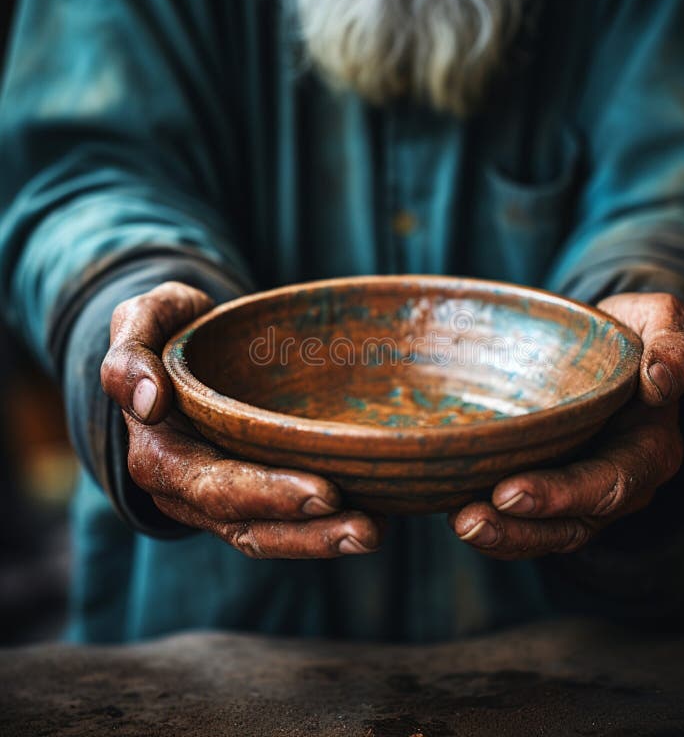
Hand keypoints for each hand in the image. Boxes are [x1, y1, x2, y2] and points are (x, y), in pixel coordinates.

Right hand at [100, 281, 381, 557]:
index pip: (212, 486)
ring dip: (323, 541)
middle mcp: (187, 489)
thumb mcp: (141, 320)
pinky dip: (324, 525)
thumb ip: (130, 353)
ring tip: (374, 534)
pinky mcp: (249, 493)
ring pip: (270, 535)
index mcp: (159, 454)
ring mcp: (219, 499)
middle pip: (247, 525)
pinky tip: (376, 515)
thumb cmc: (168, 328)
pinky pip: (283, 520)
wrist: (187, 343)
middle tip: (368, 530)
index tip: (325, 492)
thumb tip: (147, 401)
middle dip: (308, 532)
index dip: (266, 494)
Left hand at [449, 292, 683, 558]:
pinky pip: (529, 521)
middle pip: (573, 522)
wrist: (614, 347)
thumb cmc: (632, 333)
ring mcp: (586, 493)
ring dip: (502, 537)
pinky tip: (453, 513)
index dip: (562, 495)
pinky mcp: (556, 489)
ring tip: (459, 525)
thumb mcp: (660, 320)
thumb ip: (672, 342)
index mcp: (650, 448)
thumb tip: (660, 381)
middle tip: (469, 521)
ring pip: (547, 533)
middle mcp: (621, 483)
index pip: (610, 483)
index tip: (510, 491)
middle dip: (519, 528)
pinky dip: (496, 525)